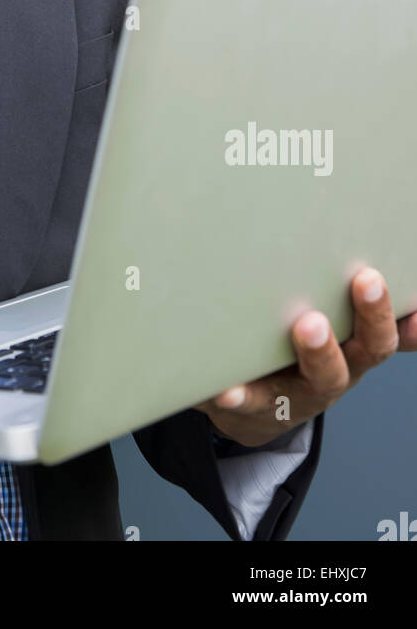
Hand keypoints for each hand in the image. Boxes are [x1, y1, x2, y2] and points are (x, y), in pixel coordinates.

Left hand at [195, 267, 416, 446]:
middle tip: (366, 280)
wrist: (256, 409)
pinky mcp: (261, 405)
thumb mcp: (322, 322)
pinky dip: (242, 395)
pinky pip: (253, 402)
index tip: (415, 299)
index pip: (393, 332)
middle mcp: (340, 369)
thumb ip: (333, 291)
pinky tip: (229, 388)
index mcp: (357, 346)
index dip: (412, 322)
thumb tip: (361, 219)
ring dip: (320, 351)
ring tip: (309, 325)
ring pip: (323, 376)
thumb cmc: (292, 349)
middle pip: (370, 348)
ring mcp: (304, 390)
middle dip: (372, 315)